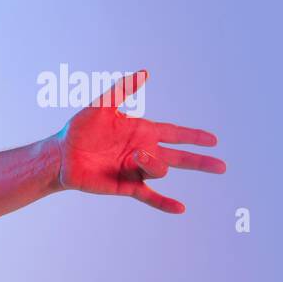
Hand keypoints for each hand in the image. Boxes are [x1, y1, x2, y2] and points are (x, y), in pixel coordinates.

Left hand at [52, 70, 225, 213]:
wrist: (61, 154)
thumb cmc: (79, 129)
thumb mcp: (102, 106)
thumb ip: (123, 90)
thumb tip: (144, 73)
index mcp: (142, 132)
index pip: (175, 134)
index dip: (194, 137)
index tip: (213, 139)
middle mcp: (143, 152)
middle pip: (180, 158)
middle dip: (200, 161)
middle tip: (221, 166)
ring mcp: (135, 170)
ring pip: (159, 170)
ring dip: (153, 163)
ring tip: (135, 156)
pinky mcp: (124, 185)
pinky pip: (148, 195)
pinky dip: (163, 202)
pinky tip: (180, 208)